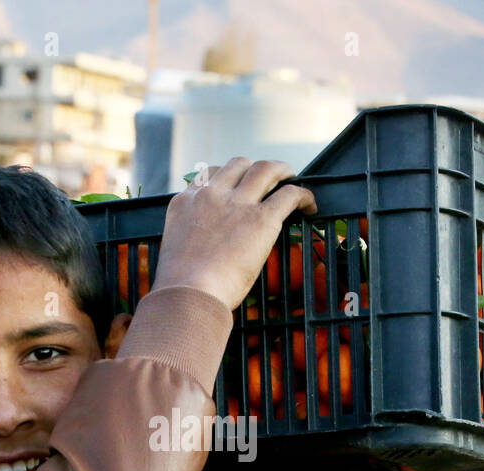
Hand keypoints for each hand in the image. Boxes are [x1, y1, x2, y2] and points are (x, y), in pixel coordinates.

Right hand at [151, 157, 316, 310]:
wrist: (189, 293)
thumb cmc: (180, 286)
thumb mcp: (174, 249)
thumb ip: (190, 236)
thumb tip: (204, 247)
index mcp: (186, 202)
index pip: (209, 175)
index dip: (227, 177)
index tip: (237, 186)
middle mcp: (211, 195)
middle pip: (238, 164)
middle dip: (254, 169)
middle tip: (267, 180)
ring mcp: (237, 204)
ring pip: (265, 169)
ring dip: (281, 171)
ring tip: (290, 178)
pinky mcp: (262, 218)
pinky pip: (290, 195)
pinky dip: (304, 196)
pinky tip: (309, 205)